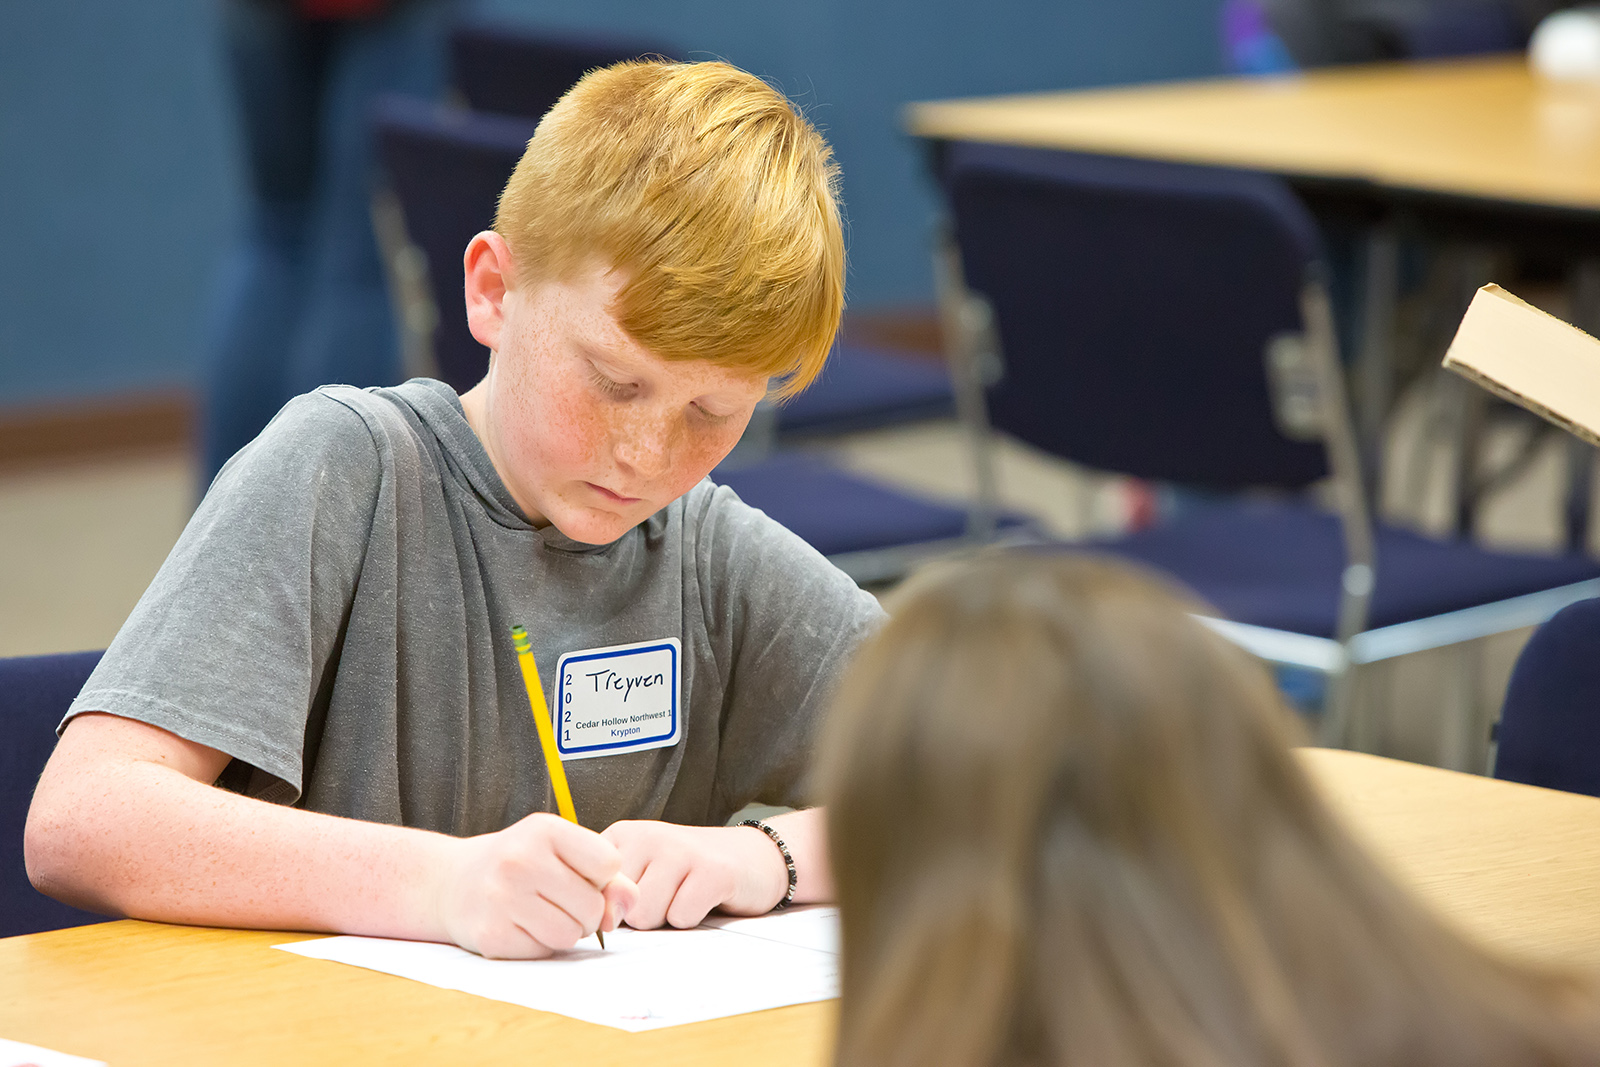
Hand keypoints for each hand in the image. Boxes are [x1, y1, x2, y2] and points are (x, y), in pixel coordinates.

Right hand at [433, 813, 638, 958]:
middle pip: (592, 905)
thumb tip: (632, 904)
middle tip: (558, 900)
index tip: (579, 874)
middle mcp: (520, 860)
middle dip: (585, 911)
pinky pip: (543, 951)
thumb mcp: (561, 850)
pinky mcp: (491, 935)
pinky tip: (520, 925)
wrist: (452, 883)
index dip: (602, 877)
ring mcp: (502, 898)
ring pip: (571, 934)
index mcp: (545, 829)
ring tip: (542, 913)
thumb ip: (607, 874)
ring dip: (565, 931)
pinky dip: (539, 944)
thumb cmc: (521, 864)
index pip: (609, 863)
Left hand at [600, 821, 787, 929]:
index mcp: (622, 836)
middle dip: (641, 914)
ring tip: (685, 895)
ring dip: (667, 917)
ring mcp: (682, 850)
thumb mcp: (639, 875)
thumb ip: (609, 896)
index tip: (634, 897)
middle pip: (618, 908)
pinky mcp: (714, 871)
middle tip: (668, 894)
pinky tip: (705, 898)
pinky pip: (682, 917)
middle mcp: (648, 835)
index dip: (610, 908)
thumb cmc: (688, 873)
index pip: (589, 890)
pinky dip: (693, 918)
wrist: (753, 857)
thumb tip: (603, 920)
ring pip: (646, 916)